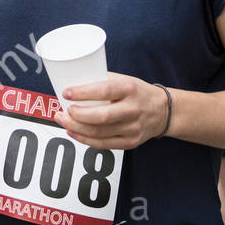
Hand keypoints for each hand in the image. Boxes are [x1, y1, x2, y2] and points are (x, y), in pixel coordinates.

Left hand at [52, 73, 166, 149]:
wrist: (164, 111)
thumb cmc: (137, 92)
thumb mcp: (124, 79)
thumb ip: (102, 80)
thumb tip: (72, 80)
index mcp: (129, 89)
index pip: (104, 91)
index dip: (83, 93)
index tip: (66, 92)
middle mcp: (133, 109)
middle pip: (100, 117)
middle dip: (76, 116)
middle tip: (61, 111)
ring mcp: (133, 128)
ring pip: (99, 133)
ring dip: (76, 128)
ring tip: (62, 120)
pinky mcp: (131, 142)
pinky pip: (104, 144)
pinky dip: (85, 139)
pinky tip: (73, 132)